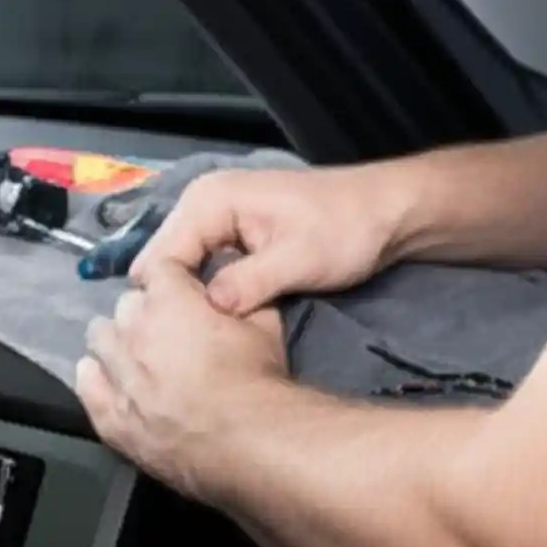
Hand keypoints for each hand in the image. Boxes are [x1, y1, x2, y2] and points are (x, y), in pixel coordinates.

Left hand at [75, 261, 286, 500]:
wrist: (248, 442)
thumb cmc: (257, 378)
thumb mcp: (264, 323)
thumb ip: (239, 295)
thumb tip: (229, 285)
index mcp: (168, 300)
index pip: (157, 268)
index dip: (172, 279)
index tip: (185, 294)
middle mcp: (133, 330)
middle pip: (126, 305)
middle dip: (147, 312)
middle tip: (171, 332)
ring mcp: (116, 373)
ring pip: (100, 338)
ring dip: (119, 342)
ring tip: (140, 358)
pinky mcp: (109, 416)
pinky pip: (86, 384)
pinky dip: (98, 378)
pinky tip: (114, 383)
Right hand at [131, 167, 409, 314]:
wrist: (387, 213)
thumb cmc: (346, 229)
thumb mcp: (298, 259)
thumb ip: (249, 283)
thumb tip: (207, 310)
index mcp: (208, 200)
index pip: (160, 256)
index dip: (166, 300)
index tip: (183, 341)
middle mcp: (201, 204)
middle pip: (165, 264)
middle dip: (175, 302)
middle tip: (193, 346)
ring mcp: (214, 219)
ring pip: (182, 270)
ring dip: (191, 301)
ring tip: (204, 338)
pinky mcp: (229, 236)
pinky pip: (202, 268)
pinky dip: (207, 293)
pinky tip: (220, 322)